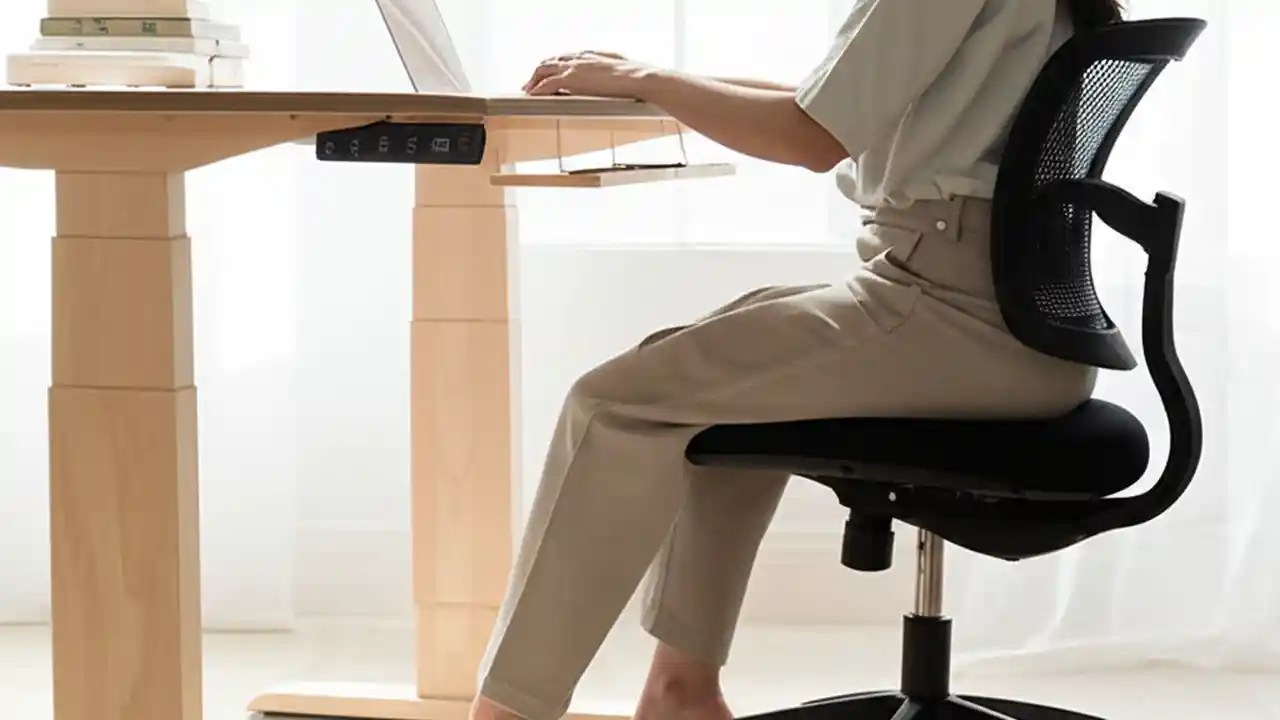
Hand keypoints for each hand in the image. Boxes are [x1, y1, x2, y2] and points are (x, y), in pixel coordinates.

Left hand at [522, 50, 660, 98]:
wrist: (638, 78)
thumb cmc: (636, 76)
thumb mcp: (621, 68)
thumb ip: (611, 69)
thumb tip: (611, 75)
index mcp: (590, 55)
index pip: (564, 58)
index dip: (553, 66)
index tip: (548, 74)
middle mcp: (579, 58)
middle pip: (550, 62)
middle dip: (538, 72)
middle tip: (531, 84)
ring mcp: (574, 67)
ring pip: (544, 69)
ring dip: (534, 80)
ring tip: (527, 90)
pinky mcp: (571, 79)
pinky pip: (547, 83)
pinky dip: (538, 88)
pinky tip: (532, 95)